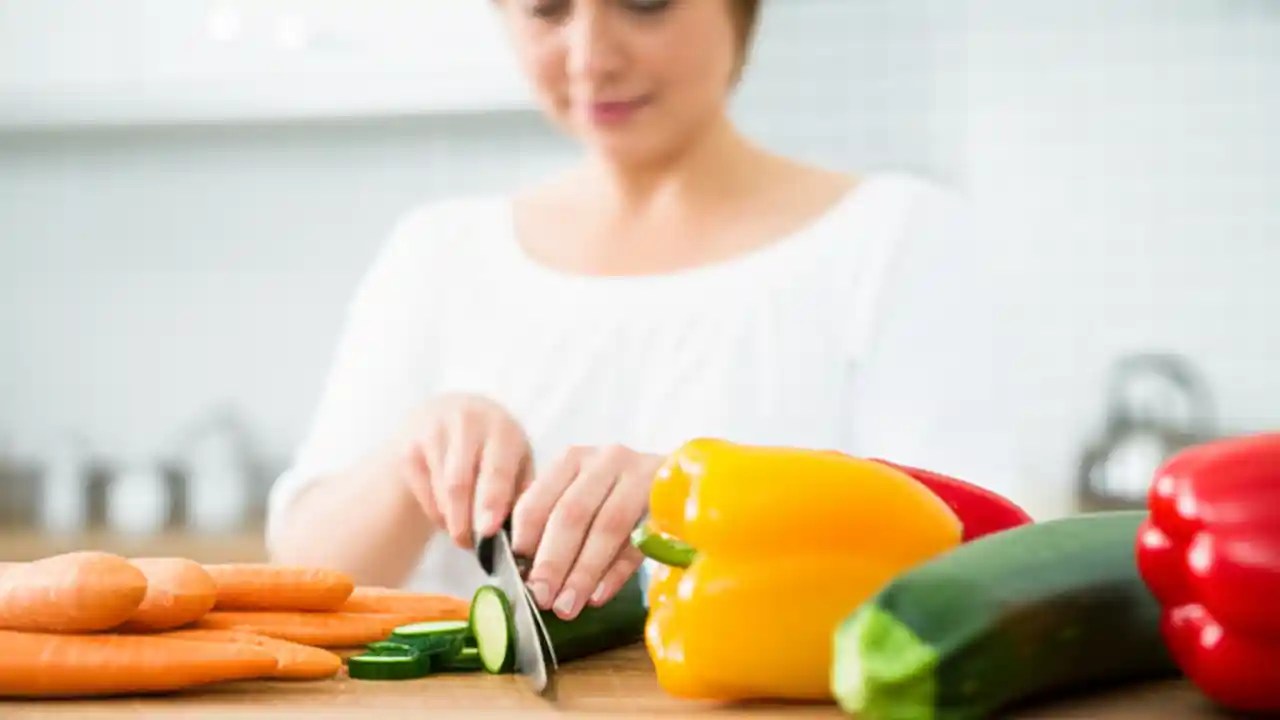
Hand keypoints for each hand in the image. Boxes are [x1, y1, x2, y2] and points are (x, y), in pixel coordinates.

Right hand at [390, 393, 531, 547]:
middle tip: (468, 545)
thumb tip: (521, 535)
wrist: (448, 415)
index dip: (492, 502)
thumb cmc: (494, 449)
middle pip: (459, 482)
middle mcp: (467, 424)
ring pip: (440, 491)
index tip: (489, 531)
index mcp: (503, 429)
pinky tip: (448, 518)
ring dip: (452, 520)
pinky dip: (437, 514)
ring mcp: (433, 433)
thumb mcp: (516, 460)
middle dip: (464, 519)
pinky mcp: (409, 448)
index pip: (496, 469)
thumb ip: (522, 492)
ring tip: (465, 536)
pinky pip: (423, 493)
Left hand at [511, 444, 663, 619]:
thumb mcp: (582, 496)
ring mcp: (639, 477)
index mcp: (572, 460)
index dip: (526, 536)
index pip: (538, 497)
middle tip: (542, 597)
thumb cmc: (617, 494)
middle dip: (553, 560)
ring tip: (568, 606)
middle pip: (572, 513)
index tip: (518, 572)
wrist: (683, 479)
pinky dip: (617, 571)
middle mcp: (604, 461)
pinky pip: (639, 540)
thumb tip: (528, 573)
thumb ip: (554, 523)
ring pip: (606, 527)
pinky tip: (599, 596)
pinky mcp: (667, 500)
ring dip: (584, 572)